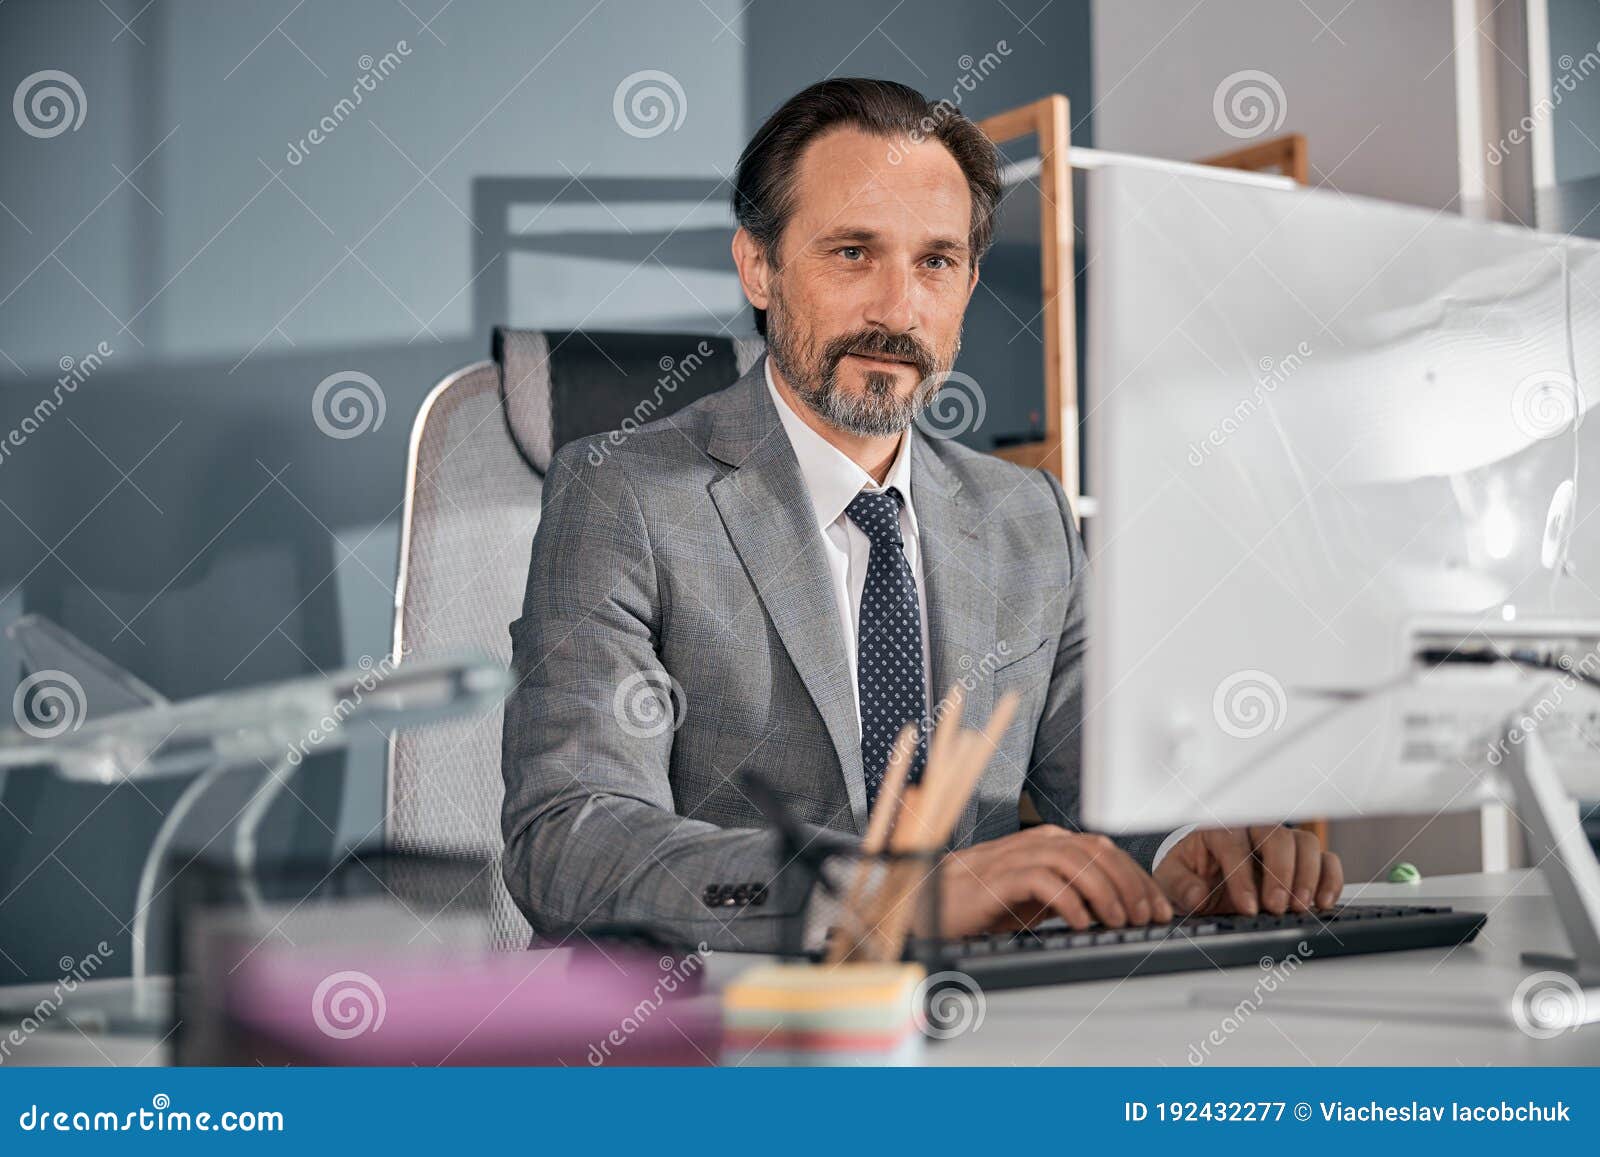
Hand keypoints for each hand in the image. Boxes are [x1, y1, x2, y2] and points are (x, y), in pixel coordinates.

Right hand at [939, 825, 1172, 937]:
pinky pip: (1041, 880)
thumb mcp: (1040, 899)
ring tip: (1118, 921)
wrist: (932, 908)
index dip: (1138, 877)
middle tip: (1146, 917)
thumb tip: (1121, 910)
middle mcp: (1036, 842)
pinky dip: (1067, 900)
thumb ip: (1074, 893)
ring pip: (1073, 860)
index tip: (1159, 908)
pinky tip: (1081, 922)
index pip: (1105, 849)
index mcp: (1049, 843)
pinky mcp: (996, 878)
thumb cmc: (986, 904)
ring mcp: (1015, 857)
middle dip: (1129, 883)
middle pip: (1095, 850)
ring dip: (1103, 891)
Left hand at [1154, 825, 1342, 916]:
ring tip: (1300, 907)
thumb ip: (1180, 885)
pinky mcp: (1300, 857)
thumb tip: (1198, 894)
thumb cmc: (1189, 873)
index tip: (1247, 907)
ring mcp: (1279, 842)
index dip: (1242, 876)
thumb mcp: (1171, 879)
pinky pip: (1325, 858)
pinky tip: (1324, 902)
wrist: (1202, 874)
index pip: (1233, 845)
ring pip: (1304, 843)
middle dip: (1280, 873)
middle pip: (1275, 836)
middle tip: (1277, 907)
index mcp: (1216, 830)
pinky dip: (1330, 878)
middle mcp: (1252, 830)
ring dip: (1307, 875)